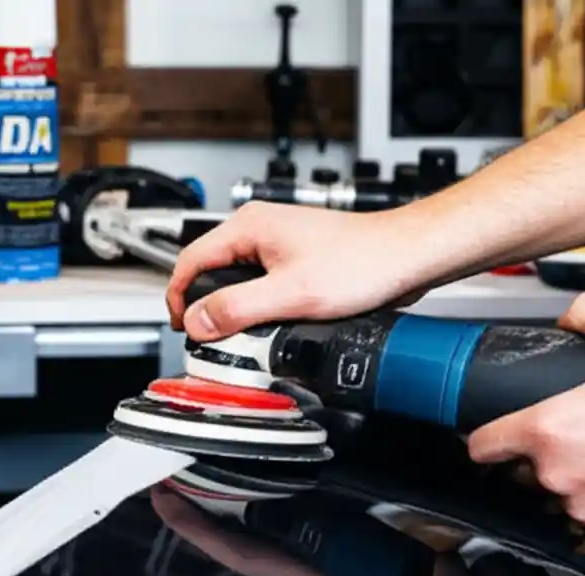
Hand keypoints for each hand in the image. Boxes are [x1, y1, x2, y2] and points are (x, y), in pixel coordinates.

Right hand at [166, 202, 428, 341]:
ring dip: (237, 309)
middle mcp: (259, 230)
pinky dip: (261, 307)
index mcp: (248, 227)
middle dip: (208, 306)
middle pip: (211, 271)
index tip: (182, 328)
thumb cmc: (363, 263)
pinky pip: (263, 286)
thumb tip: (197, 322)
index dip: (178, 298)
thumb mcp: (291, 293)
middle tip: (211, 339)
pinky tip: (272, 324)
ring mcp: (279, 245)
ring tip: (242, 335)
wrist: (405, 257)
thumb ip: (238, 307)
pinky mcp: (297, 260)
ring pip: (238, 280)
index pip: (190, 260)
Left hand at [468, 293, 584, 545]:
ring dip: (576, 479)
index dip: (486, 434)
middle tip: (578, 429)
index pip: (482, 446)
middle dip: (539, 454)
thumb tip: (572, 316)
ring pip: (561, 497)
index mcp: (552, 431)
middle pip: (522, 473)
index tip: (495, 431)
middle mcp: (564, 479)